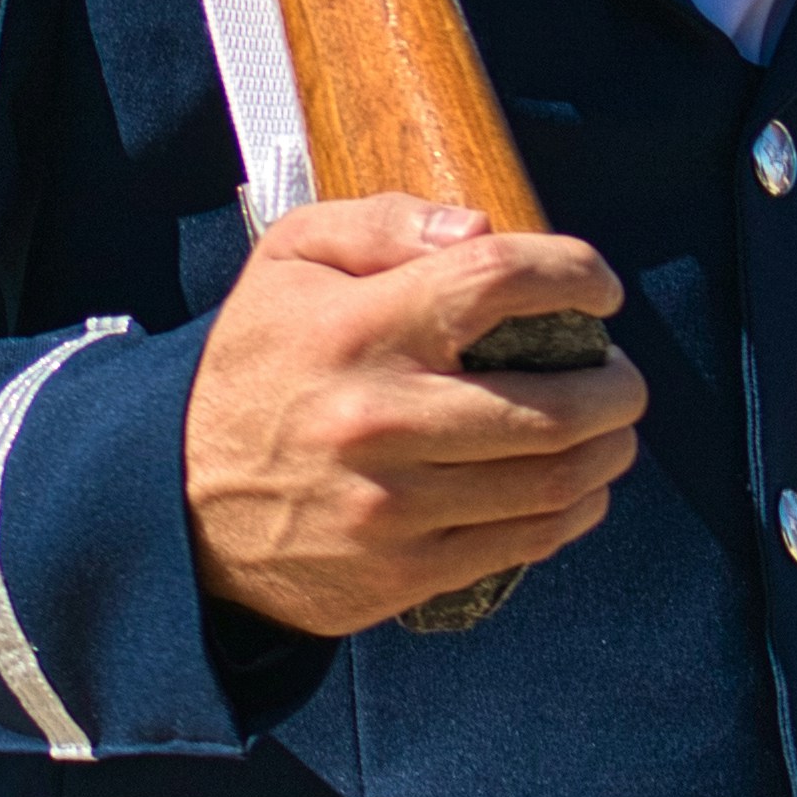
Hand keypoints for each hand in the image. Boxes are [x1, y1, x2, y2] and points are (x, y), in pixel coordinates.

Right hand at [180, 193, 642, 636]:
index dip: (572, 275)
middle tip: (621, 373)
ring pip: (548, 481)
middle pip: (549, 401)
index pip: (494, 281)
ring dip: (607, 452)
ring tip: (612, 429)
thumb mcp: (289, 259)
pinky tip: (577, 489)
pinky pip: (520, 544)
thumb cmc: (256, 363)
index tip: (600, 287)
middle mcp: (376, 419)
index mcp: (354, 329)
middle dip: (615, 385)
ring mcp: (392, 506)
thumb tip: (482, 230)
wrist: (175, 503)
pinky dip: (571, 513)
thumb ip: (384, 222)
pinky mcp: (400, 573)